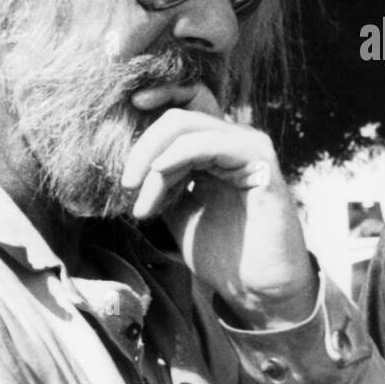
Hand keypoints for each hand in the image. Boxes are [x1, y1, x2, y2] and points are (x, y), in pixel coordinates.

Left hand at [121, 85, 316, 328]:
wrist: (258, 287)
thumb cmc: (223, 252)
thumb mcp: (179, 210)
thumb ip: (161, 182)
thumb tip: (127, 165)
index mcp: (218, 147)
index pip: (188, 102)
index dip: (159, 96)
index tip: (130, 106)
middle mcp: (235, 139)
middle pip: (179, 115)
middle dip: (142, 146)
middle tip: (124, 184)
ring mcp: (249, 146)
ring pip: (187, 127)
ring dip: (152, 161)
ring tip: (140, 202)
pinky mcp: (260, 160)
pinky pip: (209, 144)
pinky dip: (176, 158)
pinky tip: (158, 183)